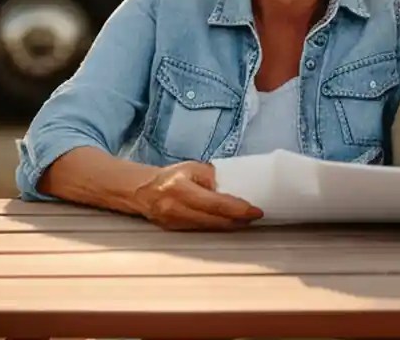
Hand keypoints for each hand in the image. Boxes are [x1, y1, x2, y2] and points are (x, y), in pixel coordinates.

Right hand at [131, 161, 262, 230]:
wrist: (143, 191)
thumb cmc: (171, 176)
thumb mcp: (193, 168)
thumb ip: (213, 177)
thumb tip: (236, 185)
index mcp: (180, 189)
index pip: (215, 203)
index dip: (238, 209)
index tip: (256, 211)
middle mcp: (175, 209)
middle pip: (214, 220)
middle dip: (238, 220)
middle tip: (256, 216)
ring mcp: (174, 223)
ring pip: (210, 228)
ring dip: (231, 225)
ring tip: (247, 220)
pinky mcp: (176, 231)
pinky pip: (202, 230)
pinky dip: (218, 227)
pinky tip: (230, 223)